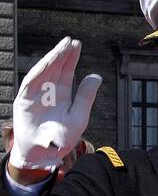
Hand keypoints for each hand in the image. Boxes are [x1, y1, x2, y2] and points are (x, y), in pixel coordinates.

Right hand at [9, 37, 100, 178]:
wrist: (45, 154)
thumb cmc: (62, 138)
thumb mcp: (79, 116)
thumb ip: (86, 96)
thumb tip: (96, 76)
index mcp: (62, 95)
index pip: (66, 72)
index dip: (71, 59)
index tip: (77, 45)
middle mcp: (48, 92)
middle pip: (55, 69)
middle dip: (62, 55)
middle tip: (71, 41)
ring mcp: (35, 95)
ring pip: (43, 72)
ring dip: (51, 60)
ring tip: (61, 48)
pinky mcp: (24, 101)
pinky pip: (31, 83)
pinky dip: (38, 72)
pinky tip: (47, 63)